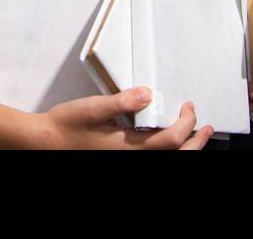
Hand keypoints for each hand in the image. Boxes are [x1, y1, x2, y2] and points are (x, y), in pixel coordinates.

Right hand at [30, 87, 215, 148]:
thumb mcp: (93, 108)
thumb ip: (121, 101)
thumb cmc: (67, 125)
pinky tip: (166, 139)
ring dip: (186, 149)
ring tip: (196, 136)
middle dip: (196, 143)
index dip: (186, 124)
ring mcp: (127, 160)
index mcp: (128, 148)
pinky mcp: (121, 157)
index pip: (170, 140)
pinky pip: (153, 157)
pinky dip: (168, 150)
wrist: (46, 142)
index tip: (189, 106)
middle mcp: (131, 159)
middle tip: (206, 128)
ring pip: (166, 160)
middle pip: (176, 157)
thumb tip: (147, 93)